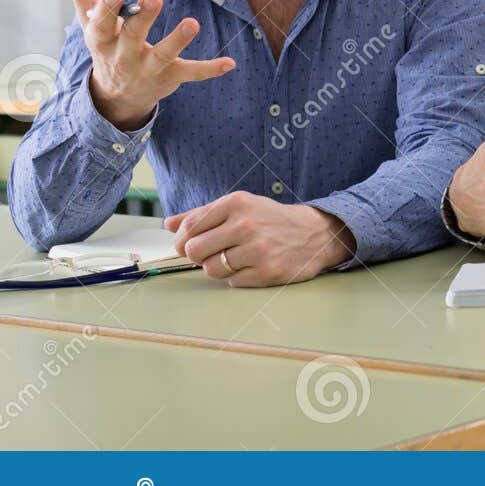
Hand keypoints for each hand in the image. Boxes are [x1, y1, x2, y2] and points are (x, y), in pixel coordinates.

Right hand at [47, 0, 235, 130]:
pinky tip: (229, 63)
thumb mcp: (90, 19)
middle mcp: (124, 55)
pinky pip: (192, 73)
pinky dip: (210, 70)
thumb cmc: (107, 44)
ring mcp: (149, 68)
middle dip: (143, 18)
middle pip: (133, 36)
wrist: (117, 94)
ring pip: (164, 55)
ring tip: (192, 24)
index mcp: (102, 39)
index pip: (102, 23)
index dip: (107, 9)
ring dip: (178, 40)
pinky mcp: (172, 77)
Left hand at [164, 192, 355, 286]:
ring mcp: (258, 249)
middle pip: (195, 250)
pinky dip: (237, 277)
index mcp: (237, 204)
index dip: (181, 240)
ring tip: (235, 259)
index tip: (187, 244)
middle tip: (211, 253)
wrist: (316, 233)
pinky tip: (252, 266)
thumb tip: (168, 224)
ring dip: (218, 268)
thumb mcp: (241, 207)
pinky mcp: (267, 271)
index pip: (190, 226)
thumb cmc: (271, 219)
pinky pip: (232, 282)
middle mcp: (246, 224)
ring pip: (211, 269)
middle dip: (198, 256)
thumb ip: (203, 214)